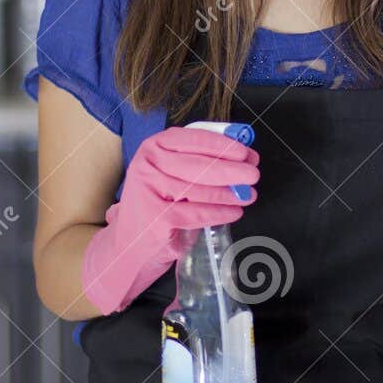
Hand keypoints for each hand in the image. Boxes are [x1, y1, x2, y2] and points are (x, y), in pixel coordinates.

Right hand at [80, 126, 260, 314]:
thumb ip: (200, 162)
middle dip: (232, 170)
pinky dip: (221, 212)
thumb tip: (245, 157)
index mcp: (153, 147)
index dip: (222, 145)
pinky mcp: (157, 217)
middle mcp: (147, 165)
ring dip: (230, 193)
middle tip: (253, 175)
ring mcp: (149, 191)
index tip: (245, 151)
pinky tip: (235, 212)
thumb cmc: (159, 204)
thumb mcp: (172, 175)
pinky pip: (198, 213)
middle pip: (198, 164)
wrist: (129, 243)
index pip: (192, 138)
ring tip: (249, 195)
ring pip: (200, 189)